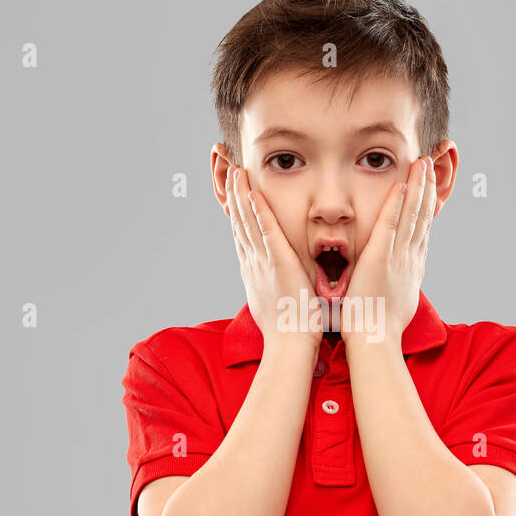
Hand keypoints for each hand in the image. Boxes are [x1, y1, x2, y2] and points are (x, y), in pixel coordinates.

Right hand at [225, 164, 321, 352]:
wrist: (289, 345)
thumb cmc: (289, 327)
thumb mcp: (274, 300)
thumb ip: (272, 284)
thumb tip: (272, 281)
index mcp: (252, 269)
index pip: (240, 232)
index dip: (234, 209)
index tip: (231, 190)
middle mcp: (252, 262)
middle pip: (238, 221)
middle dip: (231, 194)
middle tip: (226, 170)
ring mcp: (262, 262)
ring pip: (247, 222)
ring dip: (241, 195)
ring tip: (236, 171)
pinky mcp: (277, 264)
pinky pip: (266, 232)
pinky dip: (259, 212)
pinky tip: (254, 194)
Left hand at [343, 156, 435, 345]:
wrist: (375, 341)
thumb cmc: (379, 328)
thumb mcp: (397, 302)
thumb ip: (399, 285)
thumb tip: (402, 281)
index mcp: (412, 268)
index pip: (423, 231)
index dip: (428, 208)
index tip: (430, 190)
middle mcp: (411, 259)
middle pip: (423, 217)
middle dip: (427, 189)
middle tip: (430, 165)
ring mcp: (398, 257)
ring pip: (412, 215)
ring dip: (418, 187)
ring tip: (422, 164)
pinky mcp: (381, 258)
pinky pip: (391, 225)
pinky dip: (397, 204)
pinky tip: (401, 185)